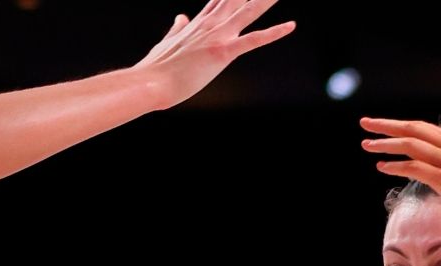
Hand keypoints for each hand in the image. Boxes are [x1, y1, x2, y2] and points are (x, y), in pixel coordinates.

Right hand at [134, 0, 294, 109]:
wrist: (150, 82)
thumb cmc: (158, 68)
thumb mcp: (169, 42)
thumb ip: (178, 28)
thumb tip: (181, 17)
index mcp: (199, 24)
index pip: (220, 0)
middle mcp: (210, 25)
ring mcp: (217, 37)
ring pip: (248, 12)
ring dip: (265, 1)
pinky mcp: (223, 52)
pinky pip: (254, 40)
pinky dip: (274, 33)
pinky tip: (291, 25)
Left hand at [361, 119, 440, 234]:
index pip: (423, 128)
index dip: (401, 125)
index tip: (383, 125)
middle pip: (413, 129)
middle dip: (387, 125)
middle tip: (365, 123)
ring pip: (411, 145)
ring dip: (386, 144)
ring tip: (368, 145)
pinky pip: (414, 168)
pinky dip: (396, 166)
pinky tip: (383, 167)